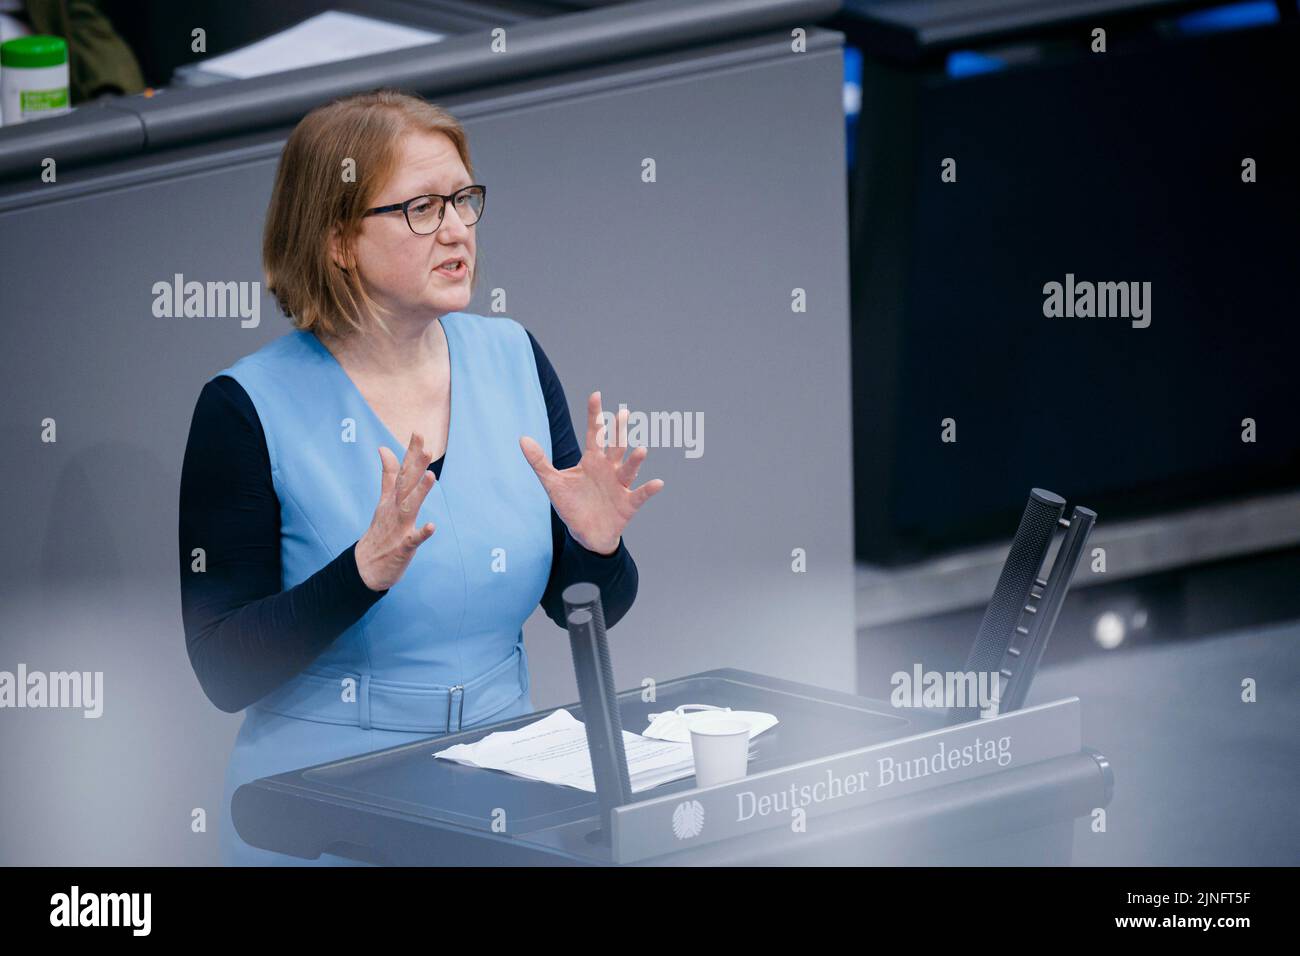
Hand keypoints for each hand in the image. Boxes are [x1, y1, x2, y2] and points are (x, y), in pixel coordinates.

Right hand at [354, 432, 437, 590]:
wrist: (365, 567)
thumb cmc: (380, 532)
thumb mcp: (384, 501)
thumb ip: (388, 475)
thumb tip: (384, 448)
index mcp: (392, 498)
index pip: (403, 471)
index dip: (411, 453)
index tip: (418, 432)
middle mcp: (394, 509)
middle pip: (406, 484)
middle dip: (416, 466)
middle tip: (426, 447)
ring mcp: (398, 528)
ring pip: (409, 507)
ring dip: (420, 492)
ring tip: (432, 476)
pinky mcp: (402, 548)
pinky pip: (413, 540)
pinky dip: (421, 533)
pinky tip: (431, 526)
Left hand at [519, 391, 663, 554]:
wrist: (585, 534)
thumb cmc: (572, 505)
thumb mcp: (552, 483)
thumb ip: (539, 461)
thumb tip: (522, 438)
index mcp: (592, 460)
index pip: (593, 434)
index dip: (594, 415)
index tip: (595, 395)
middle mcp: (609, 469)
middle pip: (615, 447)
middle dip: (619, 431)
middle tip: (623, 412)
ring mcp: (620, 486)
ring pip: (629, 469)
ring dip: (635, 460)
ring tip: (641, 450)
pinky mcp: (628, 504)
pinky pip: (640, 495)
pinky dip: (649, 489)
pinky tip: (658, 483)